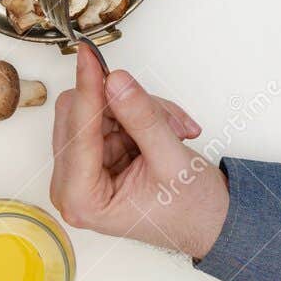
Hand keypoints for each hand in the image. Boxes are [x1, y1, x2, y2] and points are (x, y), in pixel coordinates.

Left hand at [50, 44, 228, 258]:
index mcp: (81, 201)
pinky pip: (111, 115)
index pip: (77, 132)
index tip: (88, 55)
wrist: (210, 224)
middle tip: (167, 118)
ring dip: (142, 112)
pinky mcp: (94, 157)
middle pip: (78, 115)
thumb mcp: (172, 161)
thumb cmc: (191, 211)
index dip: (88, 90)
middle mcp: (70, 187)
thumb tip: (115, 80)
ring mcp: (80, 171)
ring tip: (175, 131)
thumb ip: (143, 119)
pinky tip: (168, 131)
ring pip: (98, 109)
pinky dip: (143, 116)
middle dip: (126, 107)